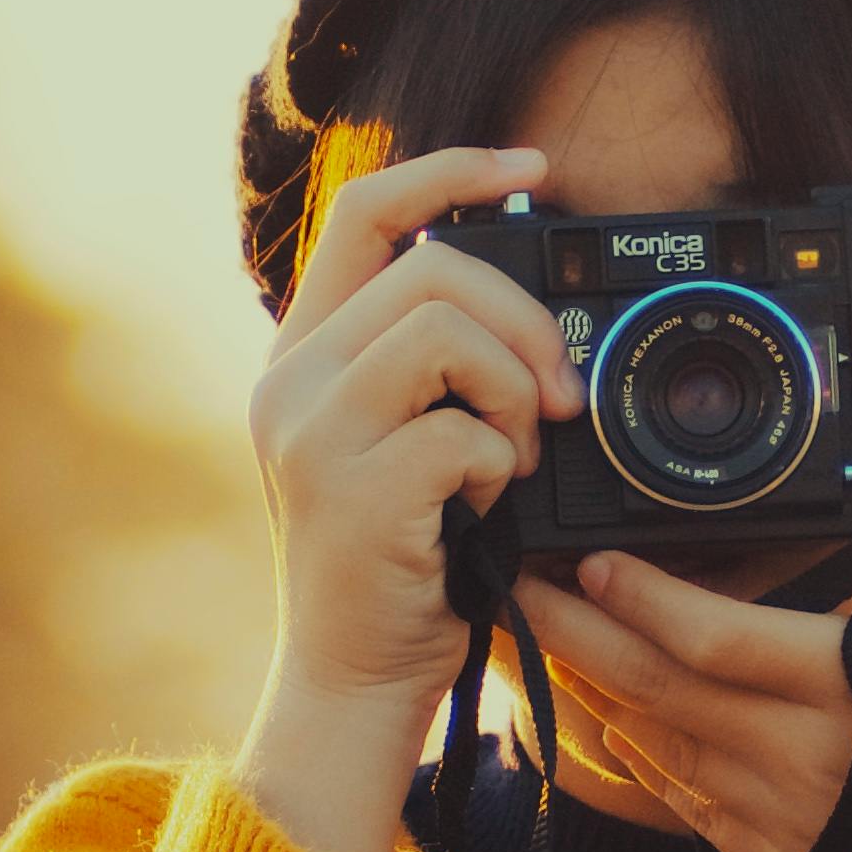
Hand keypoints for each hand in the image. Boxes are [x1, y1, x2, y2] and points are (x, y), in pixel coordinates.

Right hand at [233, 148, 582, 851]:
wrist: (353, 682)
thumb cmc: (400, 567)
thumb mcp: (397, 444)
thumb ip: (430, 366)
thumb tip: (527, 305)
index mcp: (302, 355)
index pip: (364, 210)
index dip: (453, 172)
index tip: (533, 168)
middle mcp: (291, 382)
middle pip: (434, 273)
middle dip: (526, 324)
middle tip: (559, 397)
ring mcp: (312, 433)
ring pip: (450, 335)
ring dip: (515, 398)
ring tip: (513, 461)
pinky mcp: (351, 490)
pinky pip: (468, 433)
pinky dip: (503, 472)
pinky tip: (485, 514)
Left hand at [523, 401, 851, 851]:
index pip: (727, 641)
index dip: (648, 601)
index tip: (593, 560)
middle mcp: (804, 756)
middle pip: (659, 689)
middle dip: (574, 633)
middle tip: (512, 580)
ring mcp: (775, 817)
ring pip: (651, 744)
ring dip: (584, 689)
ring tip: (524, 634)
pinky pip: (671, 802)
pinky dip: (622, 756)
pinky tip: (586, 714)